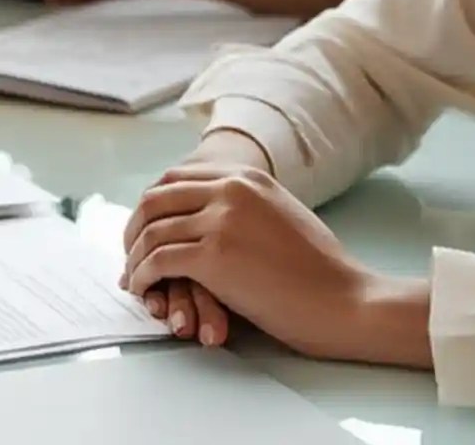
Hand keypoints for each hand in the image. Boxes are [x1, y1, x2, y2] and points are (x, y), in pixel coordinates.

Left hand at [122, 169, 376, 360]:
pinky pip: (158, 261)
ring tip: (132, 280)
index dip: (151, 205)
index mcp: (247, 176)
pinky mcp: (214, 255)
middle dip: (133, 229)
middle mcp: (232, 189)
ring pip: (151, 232)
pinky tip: (143, 291)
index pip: (175, 178)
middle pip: (155, 199)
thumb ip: (246, 205)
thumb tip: (208, 214)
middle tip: (129, 256)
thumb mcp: (281, 214)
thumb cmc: (320, 270)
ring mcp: (221, 219)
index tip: (144, 228)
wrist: (345, 300)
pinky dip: (142, 277)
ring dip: (133, 259)